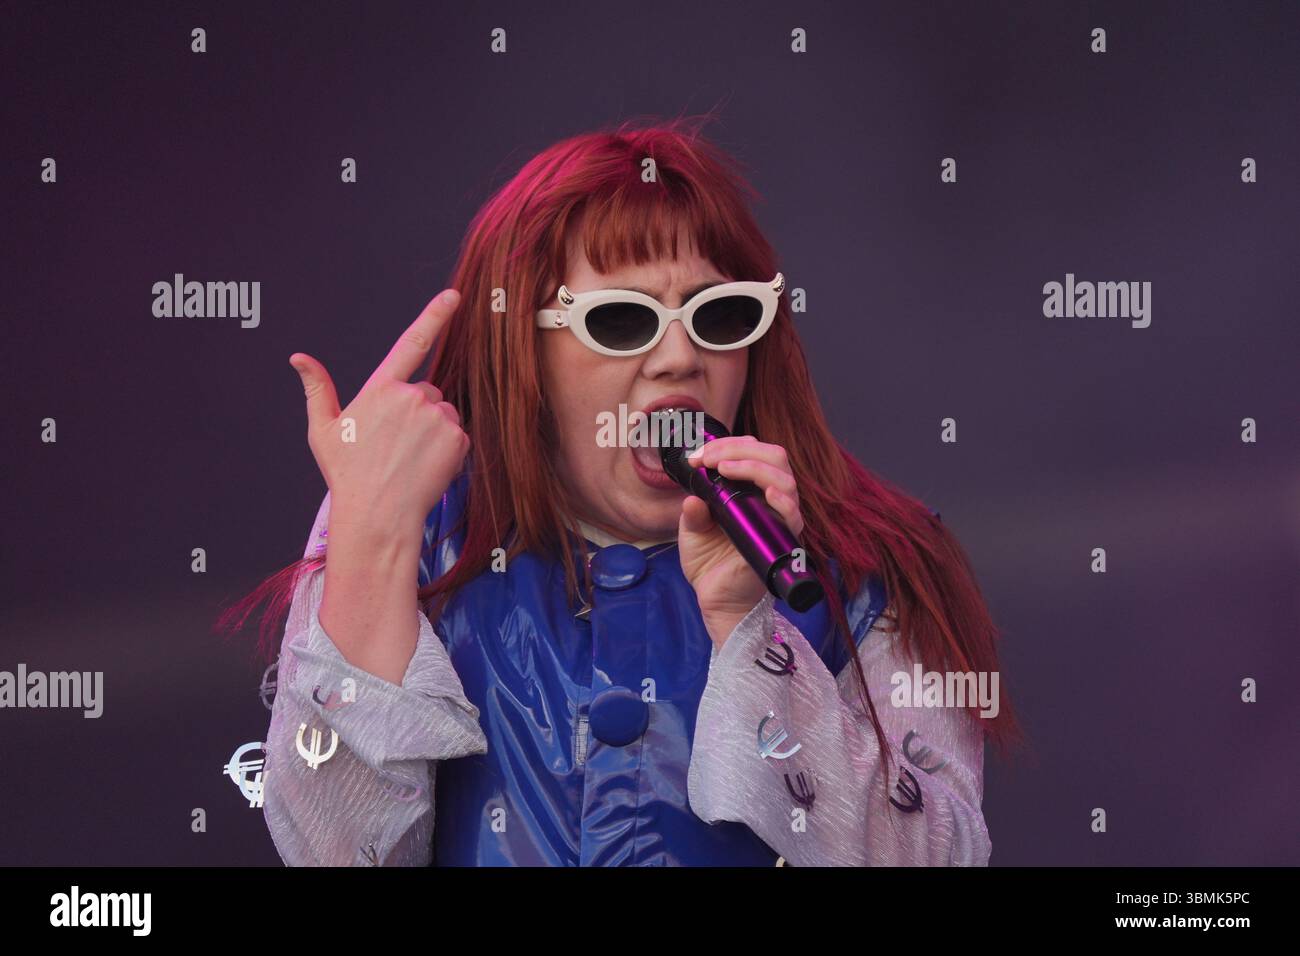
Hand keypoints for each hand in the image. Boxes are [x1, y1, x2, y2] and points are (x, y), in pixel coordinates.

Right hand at [289, 289, 469, 554]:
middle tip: (396, 445)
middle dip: (418, 413)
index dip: (434, 315)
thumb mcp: (323, 430)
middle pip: (427, 392)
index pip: (411, 343)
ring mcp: (437, 417)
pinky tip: (426, 468)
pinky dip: (448, 450)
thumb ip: (317, 389)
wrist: (378, 514)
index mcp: (380, 389)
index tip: (453, 295)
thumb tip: (299, 359)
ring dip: (433, 432)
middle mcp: (412, 397)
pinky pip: (458, 437)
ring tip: (410, 460)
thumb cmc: (348, 475)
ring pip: (443, 415)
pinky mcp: (457, 439)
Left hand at [677, 435, 804, 648]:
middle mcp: (768, 501)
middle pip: (774, 457)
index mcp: (749, 491)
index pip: (753, 453)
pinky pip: (793, 515)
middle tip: (710, 458)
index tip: (699, 456)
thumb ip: (693, 511)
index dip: (728, 445)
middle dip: (739, 449)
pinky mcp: (782, 541)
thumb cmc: (709, 564)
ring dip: (754, 466)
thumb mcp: (691, 531)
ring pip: (784, 478)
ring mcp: (777, 519)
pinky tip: (767, 493)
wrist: (716, 600)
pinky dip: (783, 499)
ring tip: (726, 467)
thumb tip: (693, 495)